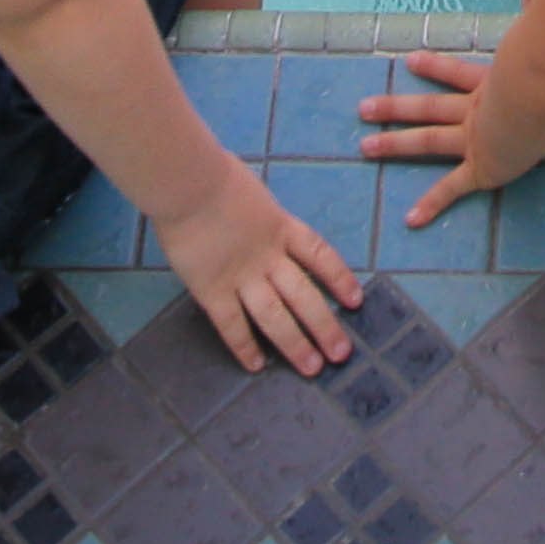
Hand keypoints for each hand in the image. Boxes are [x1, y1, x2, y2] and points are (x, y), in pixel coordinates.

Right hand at [145, 166, 362, 374]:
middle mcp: (269, 257)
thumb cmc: (215, 175)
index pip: (321, 257)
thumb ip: (263, 217)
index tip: (356, 301)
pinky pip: (232, 323)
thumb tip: (264, 222)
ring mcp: (241, 275)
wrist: (188, 182)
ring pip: (275, 316)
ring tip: (313, 367)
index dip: (340, 279)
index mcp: (282, 227)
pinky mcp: (212, 289)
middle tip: (342, 354)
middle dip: (325, 326)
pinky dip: (244, 346)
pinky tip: (257, 365)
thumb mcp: (254, 194)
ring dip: (296, 344)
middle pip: (304, 295)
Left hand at [356, 50, 520, 225]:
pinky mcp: (484, 167)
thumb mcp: (544, 30)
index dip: (435, 67)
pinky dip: (432, 204)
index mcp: (493, 83)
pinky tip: (411, 219)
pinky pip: (453, 188)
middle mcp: (478, 110)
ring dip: (394, 144)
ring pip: (427, 140)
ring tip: (365, 147)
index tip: (410, 61)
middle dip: (394, 108)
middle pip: (428, 107)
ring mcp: (477, 138)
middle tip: (362, 109)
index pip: (458, 74)